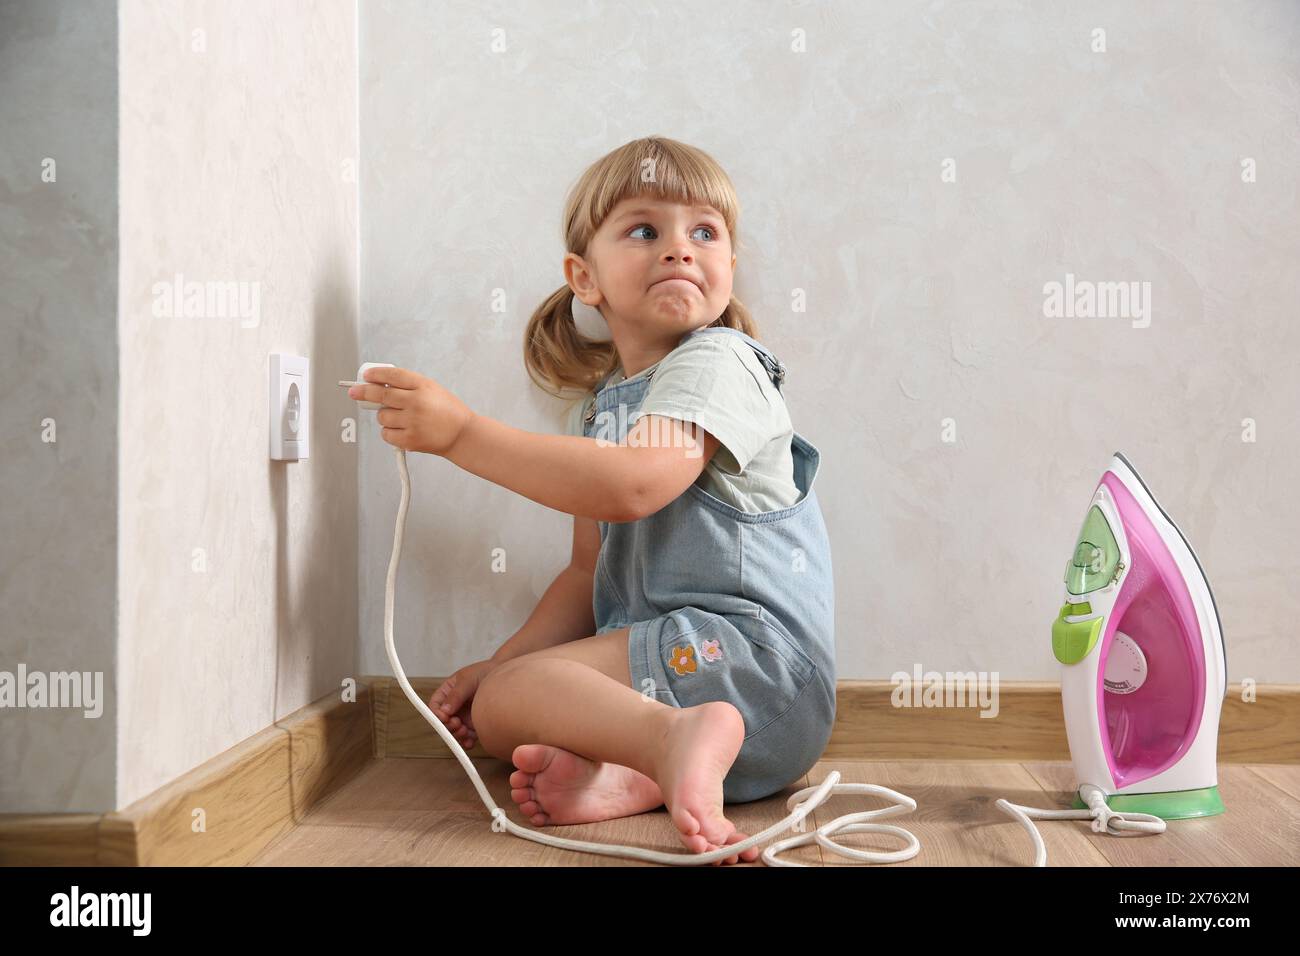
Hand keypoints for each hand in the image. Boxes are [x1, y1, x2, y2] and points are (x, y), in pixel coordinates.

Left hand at [348, 366, 474, 456]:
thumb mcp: (431, 389)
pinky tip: (402, 430)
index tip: (366, 375)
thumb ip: (407, 386)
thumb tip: (377, 385)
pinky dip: (389, 432)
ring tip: (400, 418)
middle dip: (363, 392)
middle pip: (380, 394)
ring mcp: (412, 422)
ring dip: (385, 417)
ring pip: (382, 417)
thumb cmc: (446, 410)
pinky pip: (386, 434)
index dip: (376, 374)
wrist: (462, 434)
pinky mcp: (410, 440)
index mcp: (423, 386)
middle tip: (354, 391)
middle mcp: (416, 402)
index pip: (393, 375)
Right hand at [429, 659, 499, 749]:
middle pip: (444, 722)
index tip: (444, 717)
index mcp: (447, 693)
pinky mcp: (475, 724)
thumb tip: (443, 711)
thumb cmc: (484, 673)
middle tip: (457, 724)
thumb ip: (456, 694)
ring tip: (466, 731)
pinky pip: (468, 736)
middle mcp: (454, 707)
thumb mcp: (468, 679)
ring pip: (455, 731)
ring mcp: (464, 716)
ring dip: (458, 735)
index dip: (436, 714)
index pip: (435, 706)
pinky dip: (468, 741)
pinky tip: (471, 741)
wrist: (505, 678)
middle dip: (448, 726)